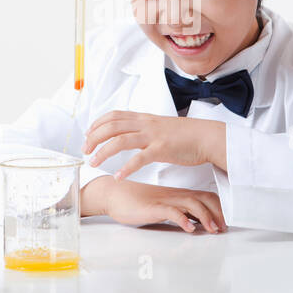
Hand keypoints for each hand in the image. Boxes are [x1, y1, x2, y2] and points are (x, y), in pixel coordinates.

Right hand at [82, 176, 225, 233]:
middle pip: (204, 199)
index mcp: (178, 194)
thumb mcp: (162, 206)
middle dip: (217, 213)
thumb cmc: (136, 201)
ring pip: (192, 204)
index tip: (225, 222)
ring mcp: (165, 200)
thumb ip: (178, 211)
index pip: (206, 196)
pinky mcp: (153, 208)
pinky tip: (189, 228)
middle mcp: (175, 195)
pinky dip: (183, 220)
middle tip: (223, 228)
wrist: (114, 194)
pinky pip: (172, 212)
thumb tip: (194, 222)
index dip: (219, 209)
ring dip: (205, 217)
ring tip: (212, 230)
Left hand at [83, 111, 226, 178]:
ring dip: (103, 152)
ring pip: (120, 141)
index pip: (114, 116)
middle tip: (84, 150)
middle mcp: (146, 124)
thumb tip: (132, 135)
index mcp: (144, 118)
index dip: (97, 124)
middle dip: (94, 138)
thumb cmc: (186, 135)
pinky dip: (126, 168)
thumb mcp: (161, 126)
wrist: (207, 137)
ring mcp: (153, 136)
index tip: (88, 134)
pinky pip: (139, 159)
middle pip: (112, 127)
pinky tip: (117, 177)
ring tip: (93, 163)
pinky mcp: (162, 149)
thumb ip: (145, 129)